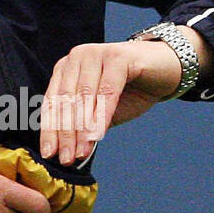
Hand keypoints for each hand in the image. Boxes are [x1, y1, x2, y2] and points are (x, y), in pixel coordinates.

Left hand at [39, 27, 213, 164]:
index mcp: (66, 69)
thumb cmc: (130, 89)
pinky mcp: (117, 56)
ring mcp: (96, 53)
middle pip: (66, 101)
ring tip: (81, 152)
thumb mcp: (102, 109)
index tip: (49, 154)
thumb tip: (67, 151)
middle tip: (66, 159)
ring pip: (84, 96)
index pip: (53, 102)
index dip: (50, 130)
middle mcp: (76, 58)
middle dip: (65, 134)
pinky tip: (97, 135)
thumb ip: (85, 124)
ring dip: (81, 128)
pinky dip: (101, 114)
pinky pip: (107, 90)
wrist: (164, 68)